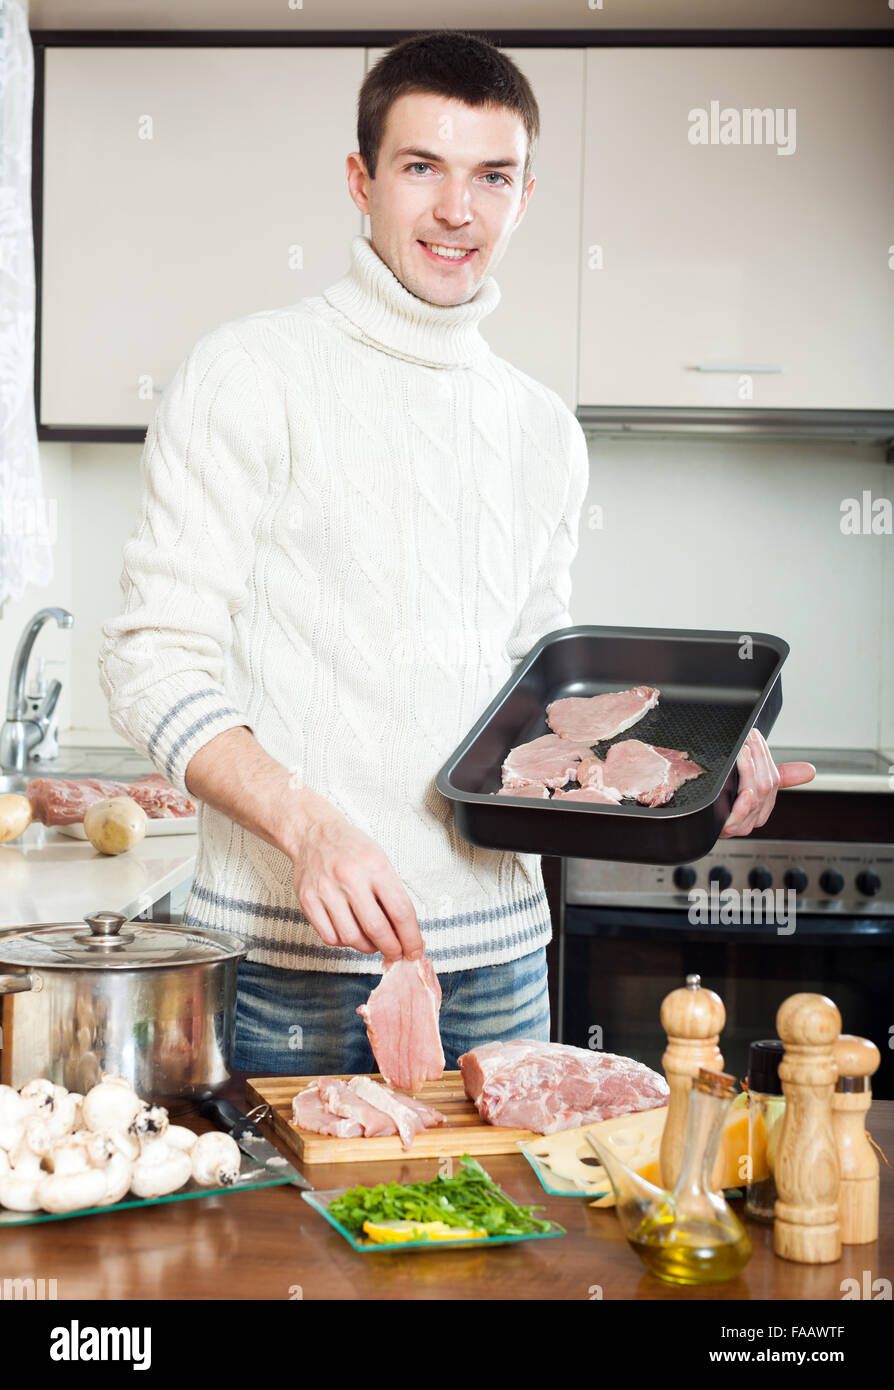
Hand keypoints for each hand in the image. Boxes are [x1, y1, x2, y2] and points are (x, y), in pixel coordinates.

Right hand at [288, 797, 424, 960]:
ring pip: (352, 937)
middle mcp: (350, 878)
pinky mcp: (308, 901)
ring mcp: (326, 890)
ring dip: (368, 947)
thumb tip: (405, 933)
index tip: (415, 950)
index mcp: (375, 866)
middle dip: (391, 948)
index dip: (411, 937)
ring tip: (373, 943)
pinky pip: (330, 937)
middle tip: (396, 954)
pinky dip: (344, 943)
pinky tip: (350, 933)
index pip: (400, 911)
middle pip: (376, 928)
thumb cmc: (351, 849)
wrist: (313, 834)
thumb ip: (392, 895)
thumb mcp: (380, 861)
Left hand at [719, 729, 815, 838]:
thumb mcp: (754, 785)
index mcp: (765, 804)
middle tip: (749, 739)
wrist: (702, 822)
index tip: (755, 736)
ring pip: (754, 799)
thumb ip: (782, 777)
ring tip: (744, 754)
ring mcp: (742, 824)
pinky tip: (744, 792)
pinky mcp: (727, 830)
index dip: (765, 755)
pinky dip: (743, 805)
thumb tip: (810, 770)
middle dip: (758, 759)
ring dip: (749, 774)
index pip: (773, 777)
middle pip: (764, 786)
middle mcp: (756, 815)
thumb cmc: (730, 804)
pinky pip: (738, 820)